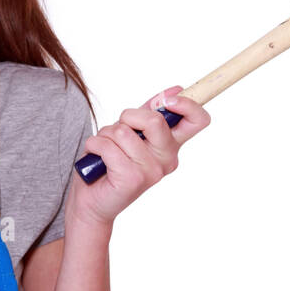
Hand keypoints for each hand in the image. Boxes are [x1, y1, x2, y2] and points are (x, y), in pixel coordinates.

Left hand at [68, 85, 210, 228]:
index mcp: (171, 146)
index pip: (198, 120)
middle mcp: (167, 160)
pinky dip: (94, 145)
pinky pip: (107, 146)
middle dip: (128, 117)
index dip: (187, 104)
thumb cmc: (109, 163)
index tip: (167, 101)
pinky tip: (96, 159)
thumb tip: (176, 89)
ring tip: (105, 152)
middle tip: (119, 132)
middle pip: (155, 120)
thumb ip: (151, 112)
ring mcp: (152, 171)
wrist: (91, 201)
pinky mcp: (132, 179)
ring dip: (105, 135)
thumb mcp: (132, 132)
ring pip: (123, 131)